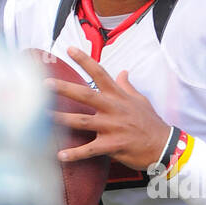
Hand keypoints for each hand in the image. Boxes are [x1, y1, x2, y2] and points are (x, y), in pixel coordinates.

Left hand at [48, 47, 172, 171]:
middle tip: (44, 84)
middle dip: (64, 89)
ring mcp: (112, 127)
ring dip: (61, 120)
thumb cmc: (150, 122)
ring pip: (82, 122)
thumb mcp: (141, 100)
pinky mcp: (112, 146)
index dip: (84, 60)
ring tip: (42, 117)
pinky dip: (74, 154)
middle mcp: (113, 109)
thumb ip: (127, 86)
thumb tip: (122, 72)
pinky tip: (60, 156)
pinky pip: (89, 150)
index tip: (69, 49)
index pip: (99, 73)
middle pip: (85, 95)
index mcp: (118, 96)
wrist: (163, 145)